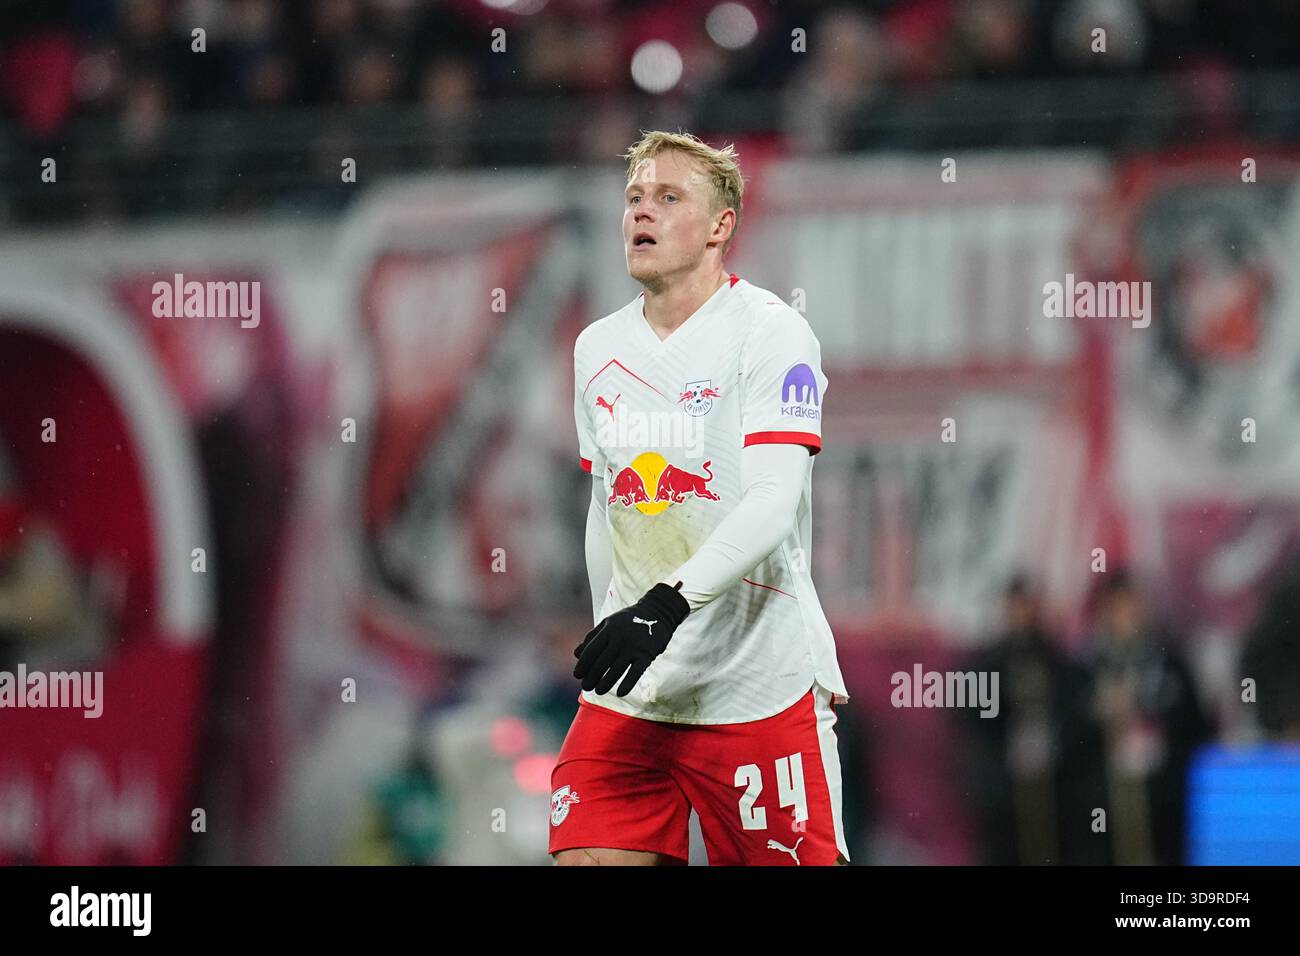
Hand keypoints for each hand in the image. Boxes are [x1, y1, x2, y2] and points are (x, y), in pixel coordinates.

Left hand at [574, 582, 689, 695]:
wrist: (658, 611)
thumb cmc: (629, 619)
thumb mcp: (608, 622)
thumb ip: (592, 637)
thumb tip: (576, 654)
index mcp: (608, 630)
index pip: (591, 650)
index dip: (583, 664)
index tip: (577, 675)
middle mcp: (619, 639)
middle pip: (602, 662)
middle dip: (592, 677)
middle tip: (586, 687)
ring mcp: (633, 647)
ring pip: (616, 670)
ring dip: (606, 683)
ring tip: (598, 691)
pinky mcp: (646, 655)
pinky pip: (635, 672)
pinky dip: (627, 684)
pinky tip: (620, 693)